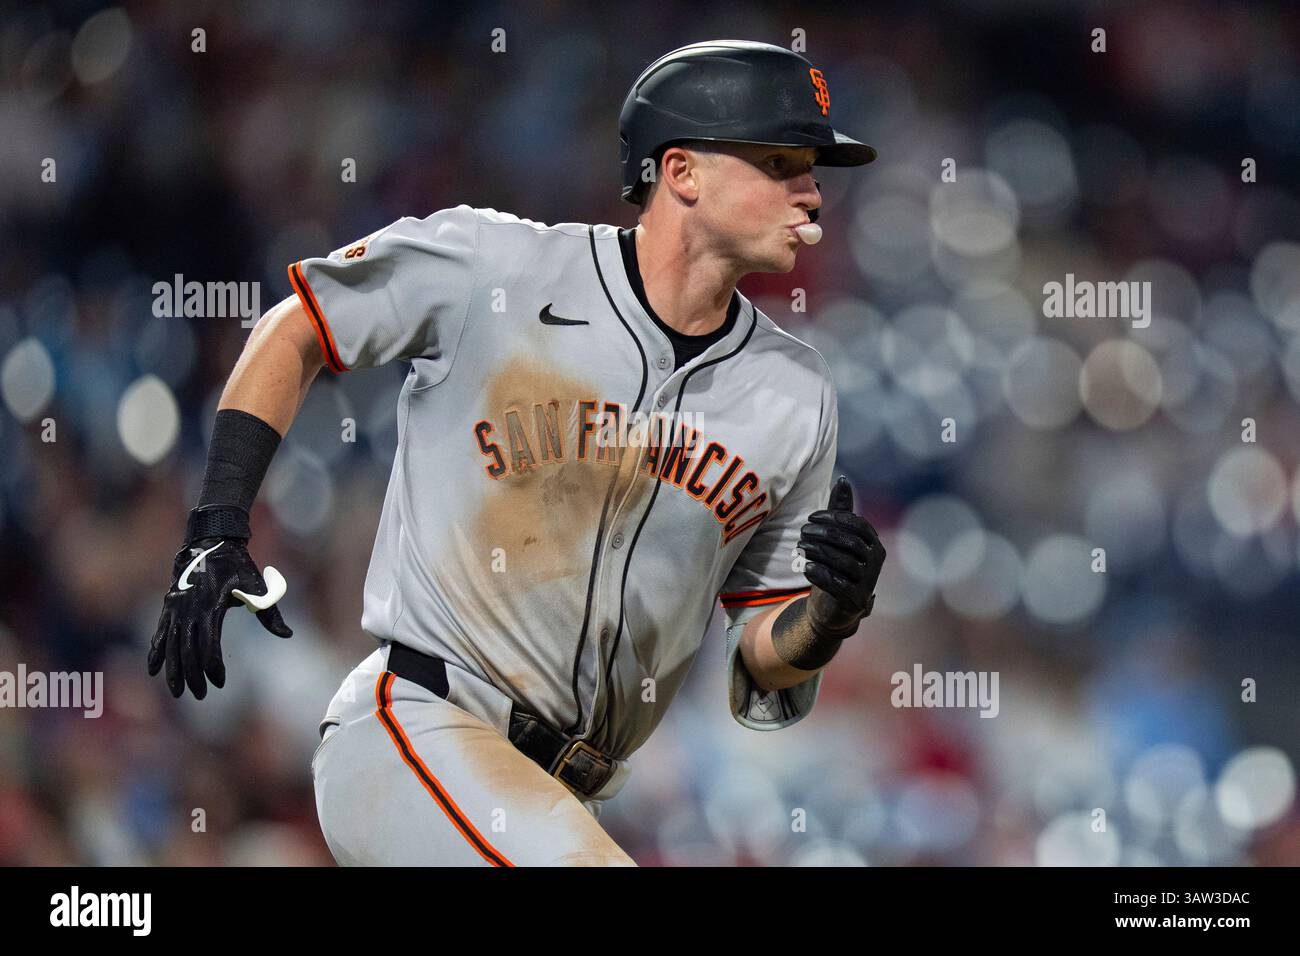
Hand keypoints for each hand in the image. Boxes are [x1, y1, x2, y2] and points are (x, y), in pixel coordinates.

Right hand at [148, 532, 291, 699]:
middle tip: (200, 696)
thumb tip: (287, 635)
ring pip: (171, 645)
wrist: (210, 542)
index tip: (220, 683)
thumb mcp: (256, 585)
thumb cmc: (237, 565)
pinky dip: (156, 651)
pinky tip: (153, 670)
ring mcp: (176, 608)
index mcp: (210, 607)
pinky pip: (160, 633)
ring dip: (173, 670)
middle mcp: (189, 610)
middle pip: (187, 650)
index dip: (213, 667)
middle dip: (193, 675)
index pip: (208, 645)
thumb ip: (269, 612)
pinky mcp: (169, 606)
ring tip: (177, 692)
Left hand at [798, 475, 884, 637]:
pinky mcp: (854, 599)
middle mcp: (875, 561)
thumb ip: (841, 511)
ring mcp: (867, 581)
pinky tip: (806, 568)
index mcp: (873, 542)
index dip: (833, 517)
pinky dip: (821, 574)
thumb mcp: (839, 538)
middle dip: (823, 534)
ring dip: (818, 552)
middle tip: (802, 532)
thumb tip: (842, 479)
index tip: (811, 517)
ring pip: (843, 562)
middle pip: (849, 542)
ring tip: (800, 547)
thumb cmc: (837, 564)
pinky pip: (838, 585)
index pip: (856, 524)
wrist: (835, 605)